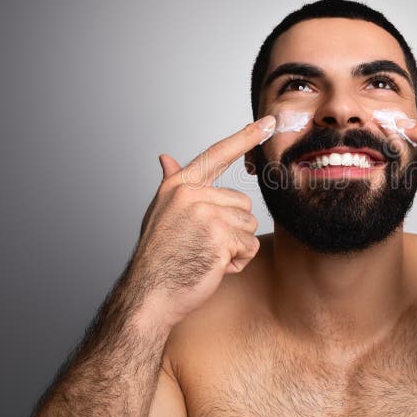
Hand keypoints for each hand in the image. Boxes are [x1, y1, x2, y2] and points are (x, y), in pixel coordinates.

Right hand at [129, 115, 275, 328]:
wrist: (149, 294)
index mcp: (179, 186)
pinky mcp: (219, 236)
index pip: (217, 154)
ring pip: (248, 224)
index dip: (245, 137)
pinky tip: (213, 267)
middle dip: (233, 229)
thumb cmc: (159, 257)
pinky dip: (238, 262)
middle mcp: (192, 194)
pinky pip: (249, 245)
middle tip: (204, 246)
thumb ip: (172, 184)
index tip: (267, 123)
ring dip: (236, 247)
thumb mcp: (161, 213)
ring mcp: (206, 213)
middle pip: (243, 202)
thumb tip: (166, 158)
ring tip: (207, 256)